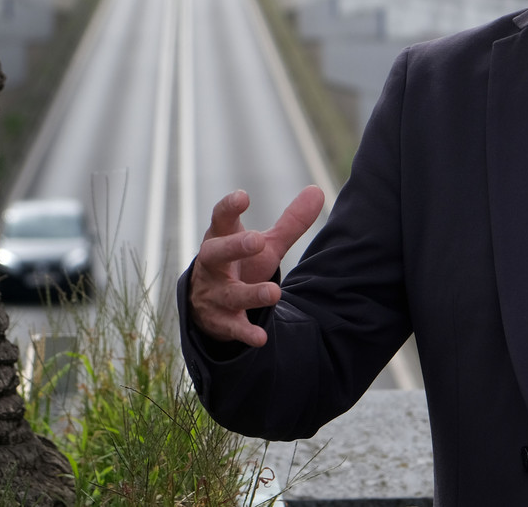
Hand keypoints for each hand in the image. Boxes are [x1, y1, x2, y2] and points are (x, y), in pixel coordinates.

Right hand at [188, 186, 323, 347]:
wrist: (209, 304)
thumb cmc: (240, 264)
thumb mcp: (265, 244)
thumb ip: (290, 222)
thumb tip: (318, 190)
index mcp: (221, 239)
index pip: (220, 219)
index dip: (228, 207)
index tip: (242, 196)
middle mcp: (213, 265)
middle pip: (216, 253)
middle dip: (234, 247)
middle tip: (256, 240)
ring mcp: (215, 294)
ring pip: (229, 294)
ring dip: (250, 293)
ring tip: (274, 292)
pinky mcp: (221, 321)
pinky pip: (232, 327)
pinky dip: (245, 332)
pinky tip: (261, 337)